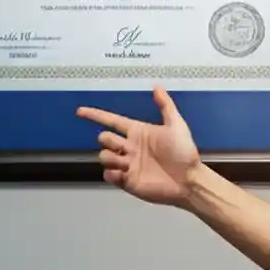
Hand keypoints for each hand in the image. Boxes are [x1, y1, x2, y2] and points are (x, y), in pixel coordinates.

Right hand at [76, 86, 200, 206]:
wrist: (189, 180)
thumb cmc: (184, 153)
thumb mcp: (176, 125)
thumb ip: (165, 106)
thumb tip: (157, 87)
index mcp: (138, 132)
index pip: (112, 121)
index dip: (95, 115)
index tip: (80, 111)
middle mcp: (130, 147)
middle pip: (105, 138)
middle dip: (107, 139)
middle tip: (122, 146)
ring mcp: (128, 165)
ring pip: (104, 156)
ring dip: (110, 157)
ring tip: (125, 162)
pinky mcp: (127, 181)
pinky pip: (109, 175)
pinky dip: (111, 173)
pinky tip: (122, 173)